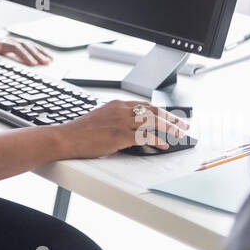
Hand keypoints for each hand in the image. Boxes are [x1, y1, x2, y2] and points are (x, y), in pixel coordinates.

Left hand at [0, 30, 52, 65]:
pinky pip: (22, 46)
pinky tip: (39, 55)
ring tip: (49, 59)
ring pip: (25, 45)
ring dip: (37, 51)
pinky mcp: (4, 45)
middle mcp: (1, 41)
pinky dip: (33, 50)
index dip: (23, 55)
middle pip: (23, 45)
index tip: (32, 63)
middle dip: (35, 54)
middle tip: (46, 63)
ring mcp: (3, 42)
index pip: (13, 48)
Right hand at [59, 100, 189, 158]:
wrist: (67, 138)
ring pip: (152, 122)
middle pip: (152, 111)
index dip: (160, 111)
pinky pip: (144, 136)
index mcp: (117, 105)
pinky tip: (163, 145)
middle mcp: (121, 110)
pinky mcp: (120, 135)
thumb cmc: (81, 132)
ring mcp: (121, 122)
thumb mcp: (101, 118)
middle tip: (182, 124)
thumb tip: (130, 127)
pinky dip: (157, 140)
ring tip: (178, 134)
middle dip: (170, 117)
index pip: (145, 105)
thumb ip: (117, 119)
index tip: (170, 116)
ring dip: (168, 128)